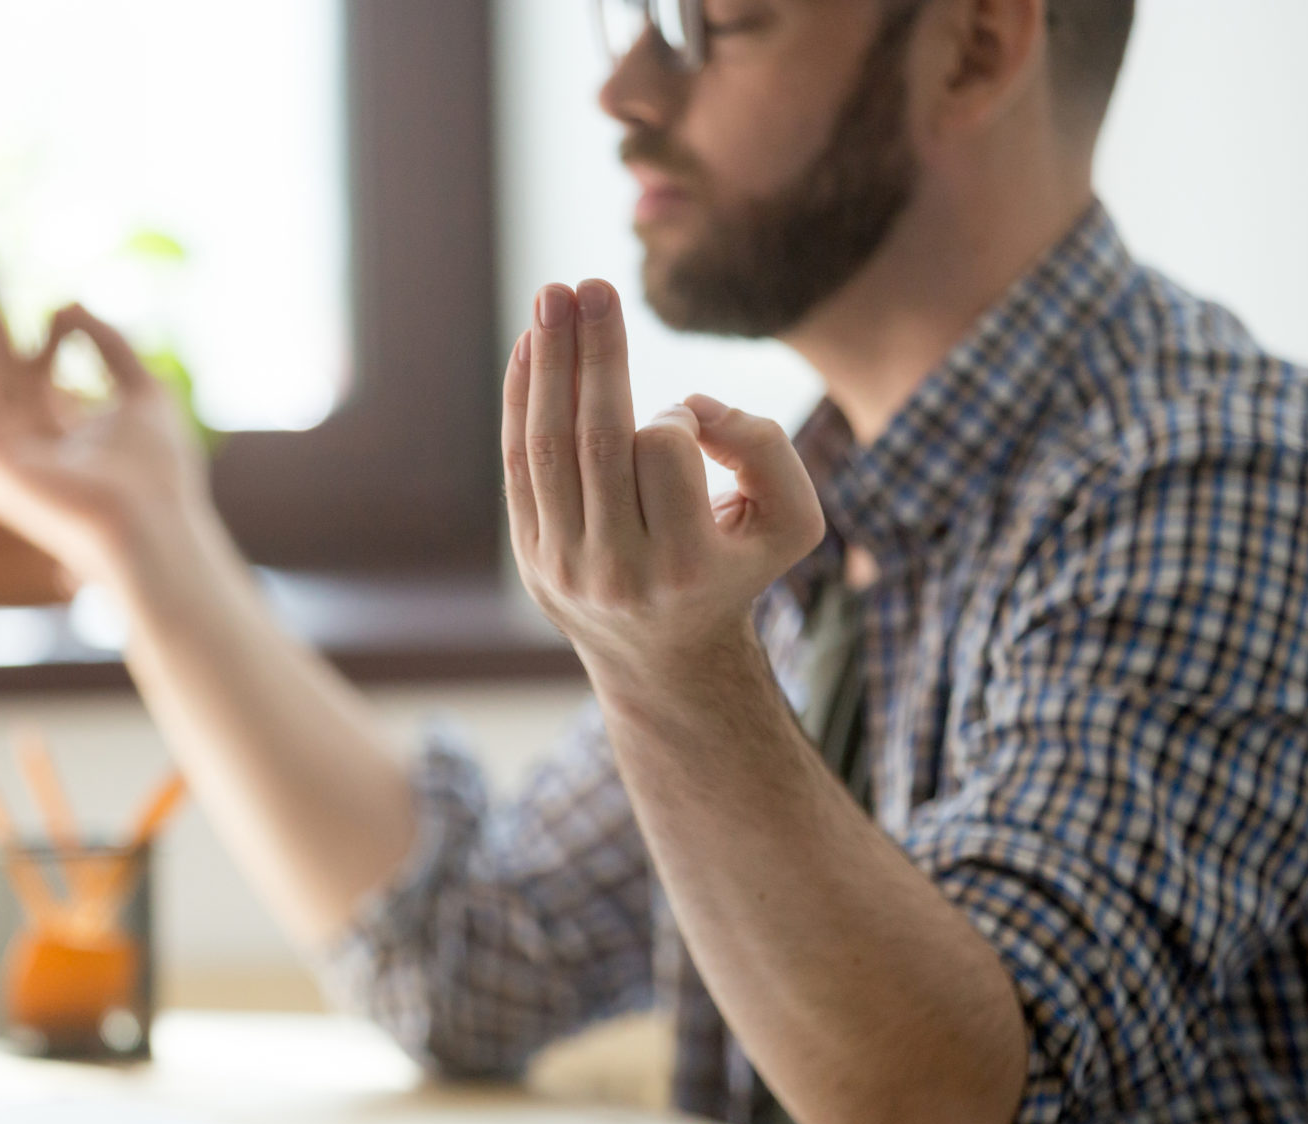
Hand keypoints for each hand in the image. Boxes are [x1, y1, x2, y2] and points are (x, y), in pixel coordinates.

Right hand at [0, 256, 210, 589]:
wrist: (156, 525)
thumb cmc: (159, 474)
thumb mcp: (143, 391)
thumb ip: (108, 344)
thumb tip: (64, 302)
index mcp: (58, 434)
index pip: (27, 367)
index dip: (15, 320)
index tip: (8, 274)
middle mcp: (25, 446)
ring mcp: (4, 461)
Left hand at [502, 280, 825, 687]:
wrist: (665, 654)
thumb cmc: (733, 568)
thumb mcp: (788, 522)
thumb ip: (767, 450)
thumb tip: (691, 408)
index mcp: (684, 566)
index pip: (665, 451)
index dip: (677, 416)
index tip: (688, 424)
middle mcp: (617, 572)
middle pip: (597, 439)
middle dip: (592, 352)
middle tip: (591, 285)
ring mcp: (563, 566)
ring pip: (548, 445)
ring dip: (548, 362)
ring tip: (554, 294)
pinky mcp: (529, 554)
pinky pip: (519, 463)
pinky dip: (521, 399)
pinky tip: (533, 346)